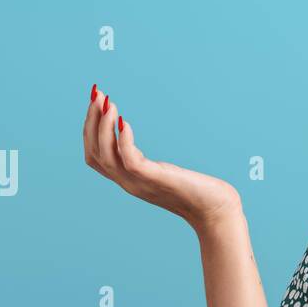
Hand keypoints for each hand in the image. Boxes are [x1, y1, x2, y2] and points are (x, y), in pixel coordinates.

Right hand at [82, 84, 241, 230]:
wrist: (217, 211)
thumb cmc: (197, 191)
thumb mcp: (164, 173)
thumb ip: (148, 164)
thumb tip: (141, 145)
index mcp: (128, 180)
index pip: (94, 156)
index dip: (90, 129)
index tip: (96, 101)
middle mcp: (129, 183)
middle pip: (95, 153)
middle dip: (92, 122)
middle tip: (97, 95)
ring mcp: (141, 183)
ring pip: (106, 156)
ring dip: (103, 127)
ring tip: (108, 103)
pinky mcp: (157, 180)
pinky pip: (130, 161)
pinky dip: (123, 141)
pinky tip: (125, 122)